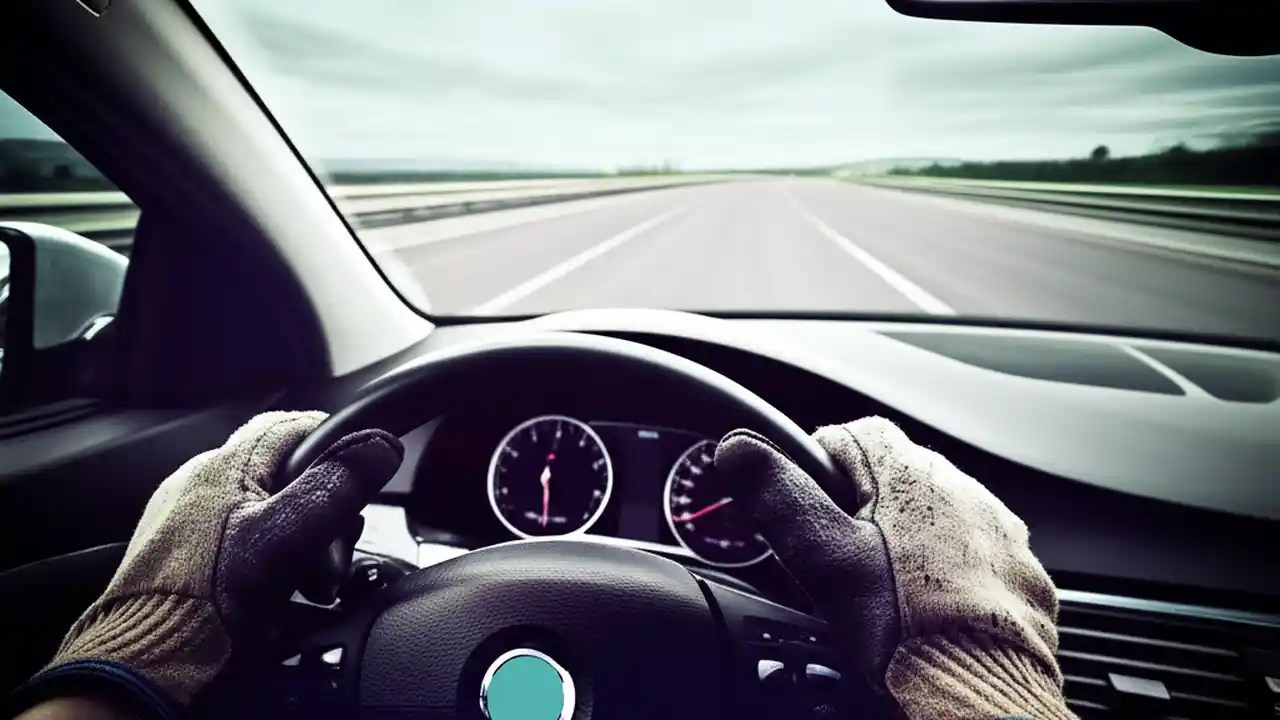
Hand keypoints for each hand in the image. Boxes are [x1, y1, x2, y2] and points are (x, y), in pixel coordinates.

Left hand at [19, 412, 401, 715]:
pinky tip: (277, 592)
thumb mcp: (285, 541)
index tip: (360, 480)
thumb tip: (379, 446)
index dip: (336, 448)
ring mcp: (186, 518)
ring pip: (267, 510)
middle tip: (332, 552)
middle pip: (286, 474)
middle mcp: (200, 482)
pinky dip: (268, 560)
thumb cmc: (205, 603)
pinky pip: (242, 540)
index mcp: (224, 465)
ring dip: (299, 542)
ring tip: (305, 583)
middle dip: (321, 512)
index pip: (295, 426)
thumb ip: (335, 489)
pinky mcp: (181, 552)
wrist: (145, 663)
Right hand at [716, 417, 1072, 719]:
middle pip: (894, 481)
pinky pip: (976, 559)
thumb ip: (781, 497)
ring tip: (887, 595)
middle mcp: (965, 488)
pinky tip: (931, 612)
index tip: (807, 516)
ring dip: (909, 544)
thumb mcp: (826, 559)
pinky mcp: (1023, 572)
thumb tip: (738, 449)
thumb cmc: (905, 629)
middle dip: (863, 515)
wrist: (983, 693)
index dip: (816, 474)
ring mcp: (1000, 532)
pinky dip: (951, 577)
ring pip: (936, 520)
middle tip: (841, 567)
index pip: (849, 437)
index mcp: (910, 471)